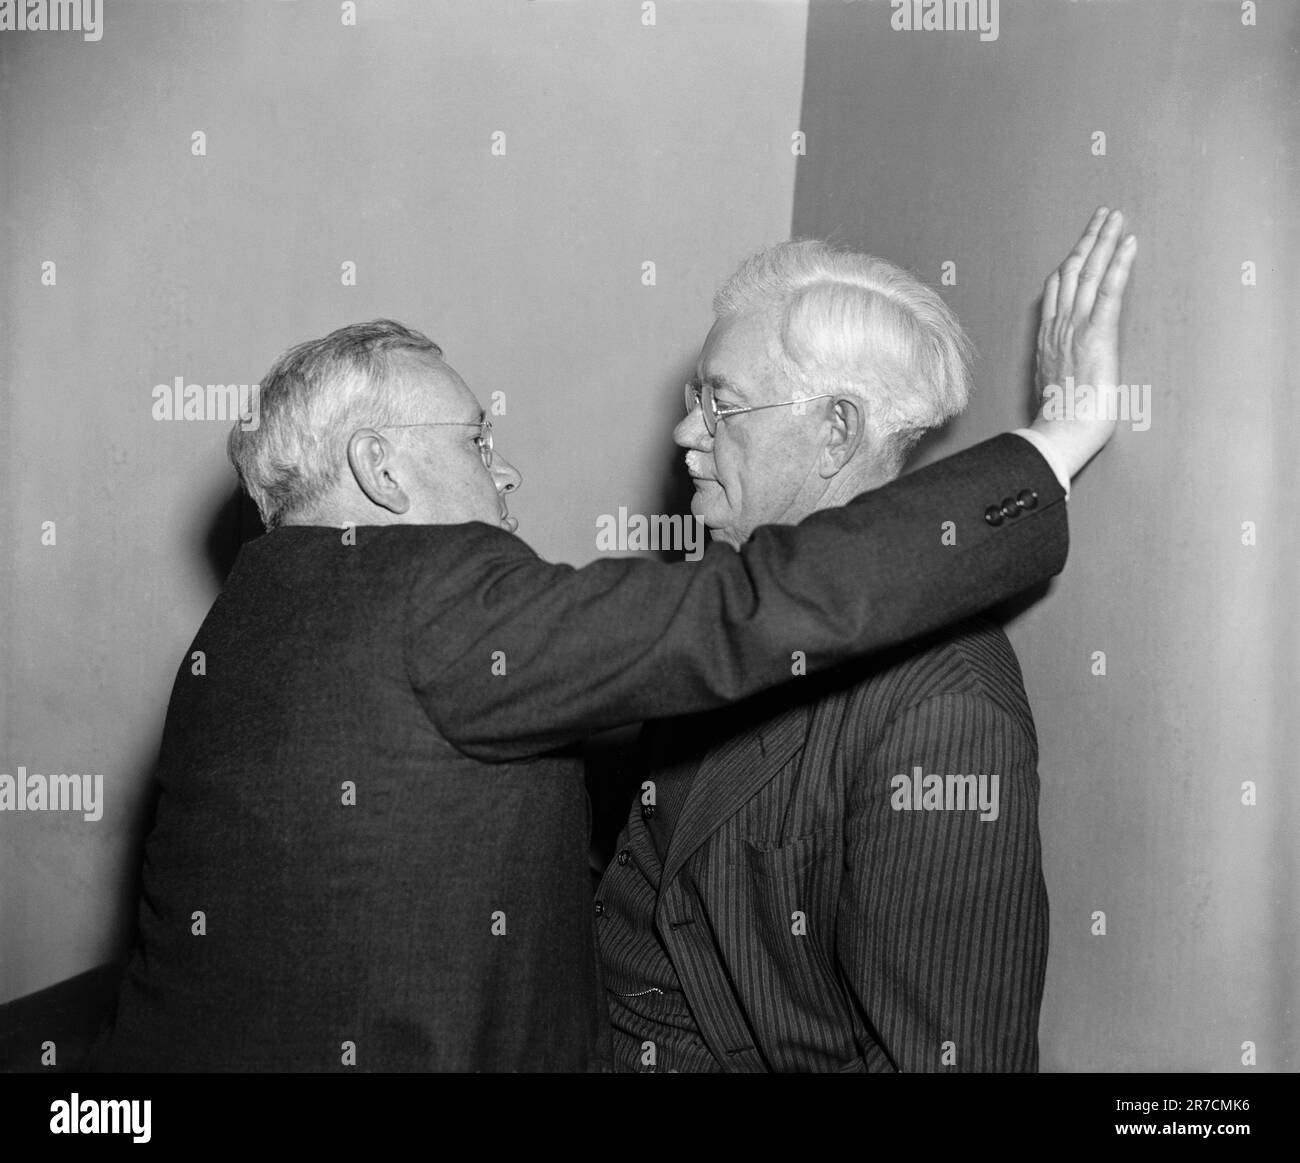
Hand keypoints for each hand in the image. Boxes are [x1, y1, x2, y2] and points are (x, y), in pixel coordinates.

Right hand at [1030, 207, 1137, 477]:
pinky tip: (1128, 244)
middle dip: (1089, 240)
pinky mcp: (1097, 336)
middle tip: (1103, 216)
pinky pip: (1109, 292)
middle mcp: (1058, 327)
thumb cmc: (1058, 421)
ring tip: (1116, 218)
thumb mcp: (1051, 389)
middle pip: (1072, 272)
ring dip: (1104, 241)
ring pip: (1089, 274)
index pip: (1056, 291)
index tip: (1080, 246)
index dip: (1070, 264)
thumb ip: (1056, 370)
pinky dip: (1120, 265)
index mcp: (1048, 339)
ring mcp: (1075, 328)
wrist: (1059, 434)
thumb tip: (1062, 370)